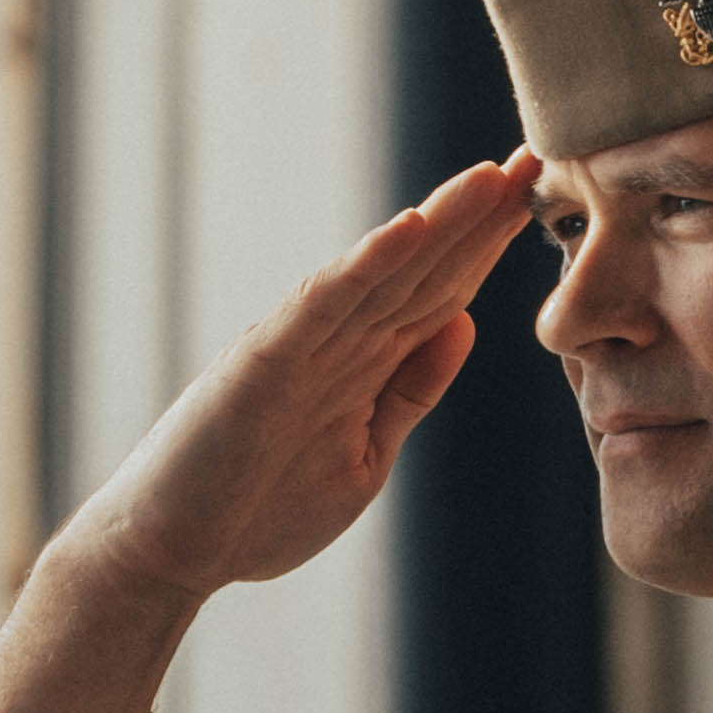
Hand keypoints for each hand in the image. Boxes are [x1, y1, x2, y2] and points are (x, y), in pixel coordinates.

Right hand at [67, 152, 542, 611]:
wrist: (172, 554)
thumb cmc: (258, 507)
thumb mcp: (367, 452)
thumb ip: (410, 387)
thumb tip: (464, 323)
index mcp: (363, 363)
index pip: (439, 292)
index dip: (489, 248)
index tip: (540, 202)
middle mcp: (336, 340)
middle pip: (421, 268)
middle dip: (478, 218)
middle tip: (536, 159)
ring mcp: (300, 345)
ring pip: (381, 271)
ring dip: (437, 223)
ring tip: (489, 177)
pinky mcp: (265, 361)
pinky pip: (323, 305)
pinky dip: (365, 265)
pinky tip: (409, 229)